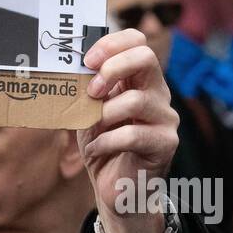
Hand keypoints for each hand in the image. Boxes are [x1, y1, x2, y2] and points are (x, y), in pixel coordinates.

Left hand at [79, 29, 179, 232]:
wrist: (119, 190)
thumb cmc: (104, 146)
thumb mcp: (89, 111)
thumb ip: (85, 88)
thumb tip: (67, 65)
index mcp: (139, 79)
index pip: (137, 41)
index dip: (111, 43)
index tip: (86, 60)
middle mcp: (158, 93)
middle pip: (145, 58)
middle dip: (112, 68)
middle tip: (91, 91)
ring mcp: (165, 118)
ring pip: (136, 101)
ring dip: (103, 115)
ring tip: (92, 129)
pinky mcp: (165, 144)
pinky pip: (132, 135)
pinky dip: (105, 142)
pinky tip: (96, 150)